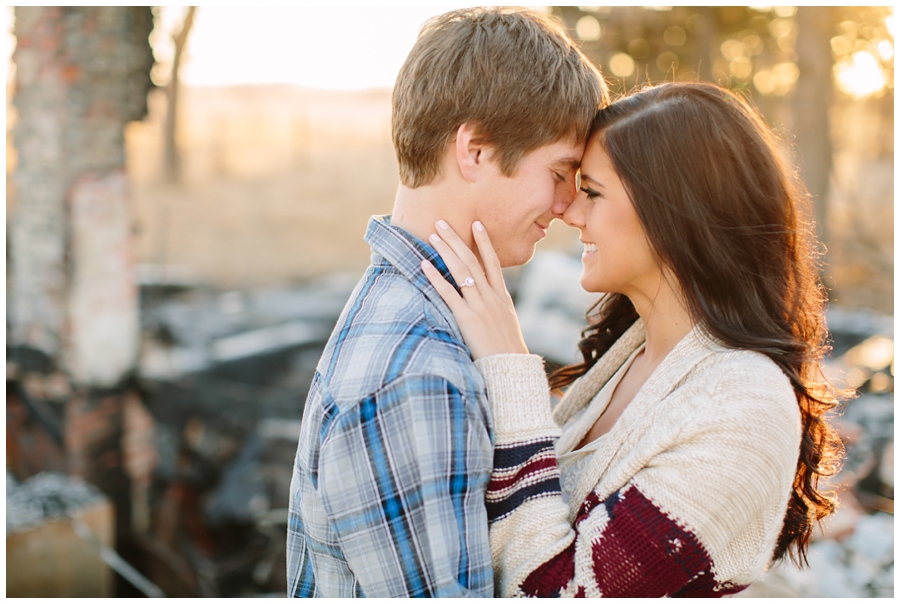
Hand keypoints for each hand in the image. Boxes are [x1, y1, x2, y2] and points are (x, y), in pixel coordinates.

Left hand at [421, 220, 528, 359]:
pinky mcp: (466, 318)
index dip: (484, 242)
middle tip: (442, 223)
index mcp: (502, 297)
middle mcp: (491, 296)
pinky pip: (448, 293)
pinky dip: (435, 277)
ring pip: (461, 270)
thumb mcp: (506, 324)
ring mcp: (479, 305)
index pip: (493, 262)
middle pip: (473, 260)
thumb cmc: (507, 352)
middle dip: (457, 239)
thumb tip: (487, 304)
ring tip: (433, 235)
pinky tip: (424, 265)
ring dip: (446, 251)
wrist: (510, 368)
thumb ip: (496, 310)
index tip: (476, 224)